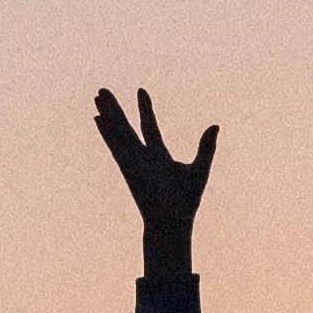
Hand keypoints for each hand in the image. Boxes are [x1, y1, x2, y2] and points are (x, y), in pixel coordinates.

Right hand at [95, 87, 213, 263]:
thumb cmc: (186, 201)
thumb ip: (206, 147)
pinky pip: (115, 144)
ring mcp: (133, 159)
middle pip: (126, 126)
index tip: (141, 91)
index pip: (149, 126)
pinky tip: (97, 118)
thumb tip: (215, 126)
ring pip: (118, 131)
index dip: (145, 109)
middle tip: (104, 91)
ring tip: (98, 95)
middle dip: (116, 108)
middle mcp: (142, 155)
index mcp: (159, 154)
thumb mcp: (200, 169)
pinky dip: (107, 131)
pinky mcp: (127, 165)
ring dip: (108, 113)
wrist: (172, 221)